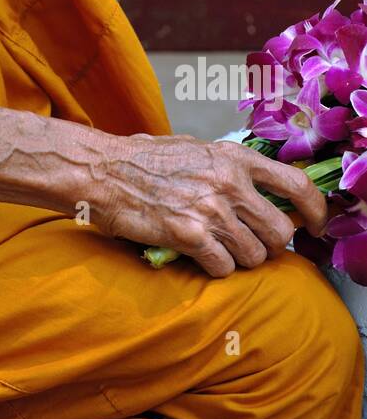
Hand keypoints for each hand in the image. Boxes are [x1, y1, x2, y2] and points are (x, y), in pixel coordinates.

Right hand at [89, 132, 327, 278]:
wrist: (103, 171)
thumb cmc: (143, 159)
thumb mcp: (194, 148)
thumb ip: (227, 166)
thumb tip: (257, 188)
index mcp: (233, 158)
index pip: (296, 185)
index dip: (316, 210)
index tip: (316, 226)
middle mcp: (228, 183)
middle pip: (281, 232)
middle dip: (271, 246)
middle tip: (253, 245)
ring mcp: (211, 210)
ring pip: (255, 256)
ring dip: (241, 260)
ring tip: (219, 250)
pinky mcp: (190, 237)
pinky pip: (224, 268)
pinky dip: (216, 269)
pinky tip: (199, 257)